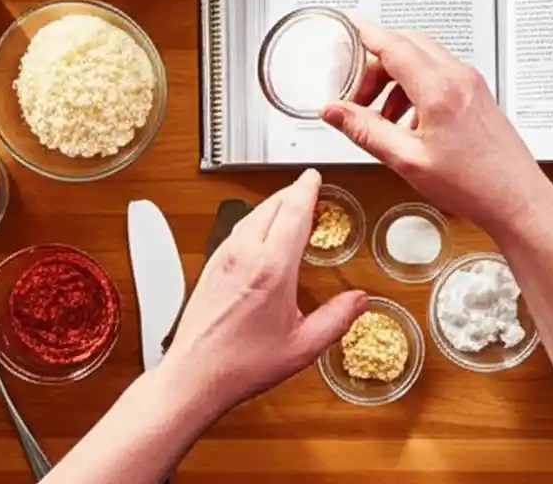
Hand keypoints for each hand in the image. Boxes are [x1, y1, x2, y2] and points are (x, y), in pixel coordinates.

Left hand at [165, 170, 365, 410]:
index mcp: (271, 269)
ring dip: (274, 205)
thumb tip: (358, 301)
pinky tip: (264, 234)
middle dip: (293, 193)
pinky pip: (238, 229)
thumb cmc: (241, 365)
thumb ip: (336, 320)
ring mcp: (223, 258)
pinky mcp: (211, 266)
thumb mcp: (302, 347)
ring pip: (252, 214)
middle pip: (271, 205)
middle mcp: (244, 256)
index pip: (293, 211)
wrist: (194, 376)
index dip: (307, 189)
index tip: (314, 177)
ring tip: (291, 210)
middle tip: (309, 191)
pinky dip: (257, 220)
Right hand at [322, 21, 547, 233]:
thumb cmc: (474, 185)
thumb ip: (366, 131)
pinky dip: (415, 88)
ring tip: (381, 117)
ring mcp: (471, 83)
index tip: (345, 27)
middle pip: (406, 45)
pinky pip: (439, 75)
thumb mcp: (408, 161)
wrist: (517, 199)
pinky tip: (408, 123)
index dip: (363, 33)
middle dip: (376, 64)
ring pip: (422, 59)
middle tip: (358, 95)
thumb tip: (335, 112)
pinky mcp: (477, 94)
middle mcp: (458, 77)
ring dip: (395, 78)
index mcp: (439, 89)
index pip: (392, 44)